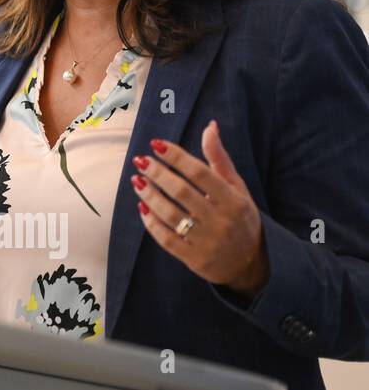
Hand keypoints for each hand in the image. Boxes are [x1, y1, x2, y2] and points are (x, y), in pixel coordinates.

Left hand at [130, 120, 269, 298]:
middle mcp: (221, 221)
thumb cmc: (240, 217)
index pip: (200, 174)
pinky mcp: (195, 259)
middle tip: (140, 161)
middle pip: (182, 193)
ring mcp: (207, 242)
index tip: (156, 144)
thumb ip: (220, 159)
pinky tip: (142, 207)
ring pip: (171, 216)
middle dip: (158, 174)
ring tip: (137, 180)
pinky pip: (167, 239)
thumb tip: (209, 126)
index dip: (176, 157)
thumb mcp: (237, 188)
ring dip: (150, 196)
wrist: (251, 263)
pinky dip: (152, 223)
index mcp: (234, 201)